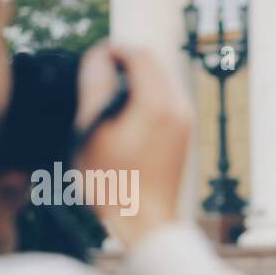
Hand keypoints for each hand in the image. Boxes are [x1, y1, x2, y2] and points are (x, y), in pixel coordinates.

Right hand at [75, 43, 192, 248]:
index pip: (137, 54)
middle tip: (94, 76)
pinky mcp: (184, 134)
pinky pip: (166, 99)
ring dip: (134, 79)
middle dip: (123, 63)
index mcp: (158, 104)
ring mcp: (185, 121)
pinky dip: (144, 96)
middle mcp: (179, 108)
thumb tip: (98, 57)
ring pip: (160, 80)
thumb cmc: (115, 184)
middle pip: (152, 63)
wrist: (147, 223)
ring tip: (104, 96)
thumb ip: (95, 89)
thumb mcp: (92, 133)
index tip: (89, 61)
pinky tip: (122, 116)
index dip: (111, 50)